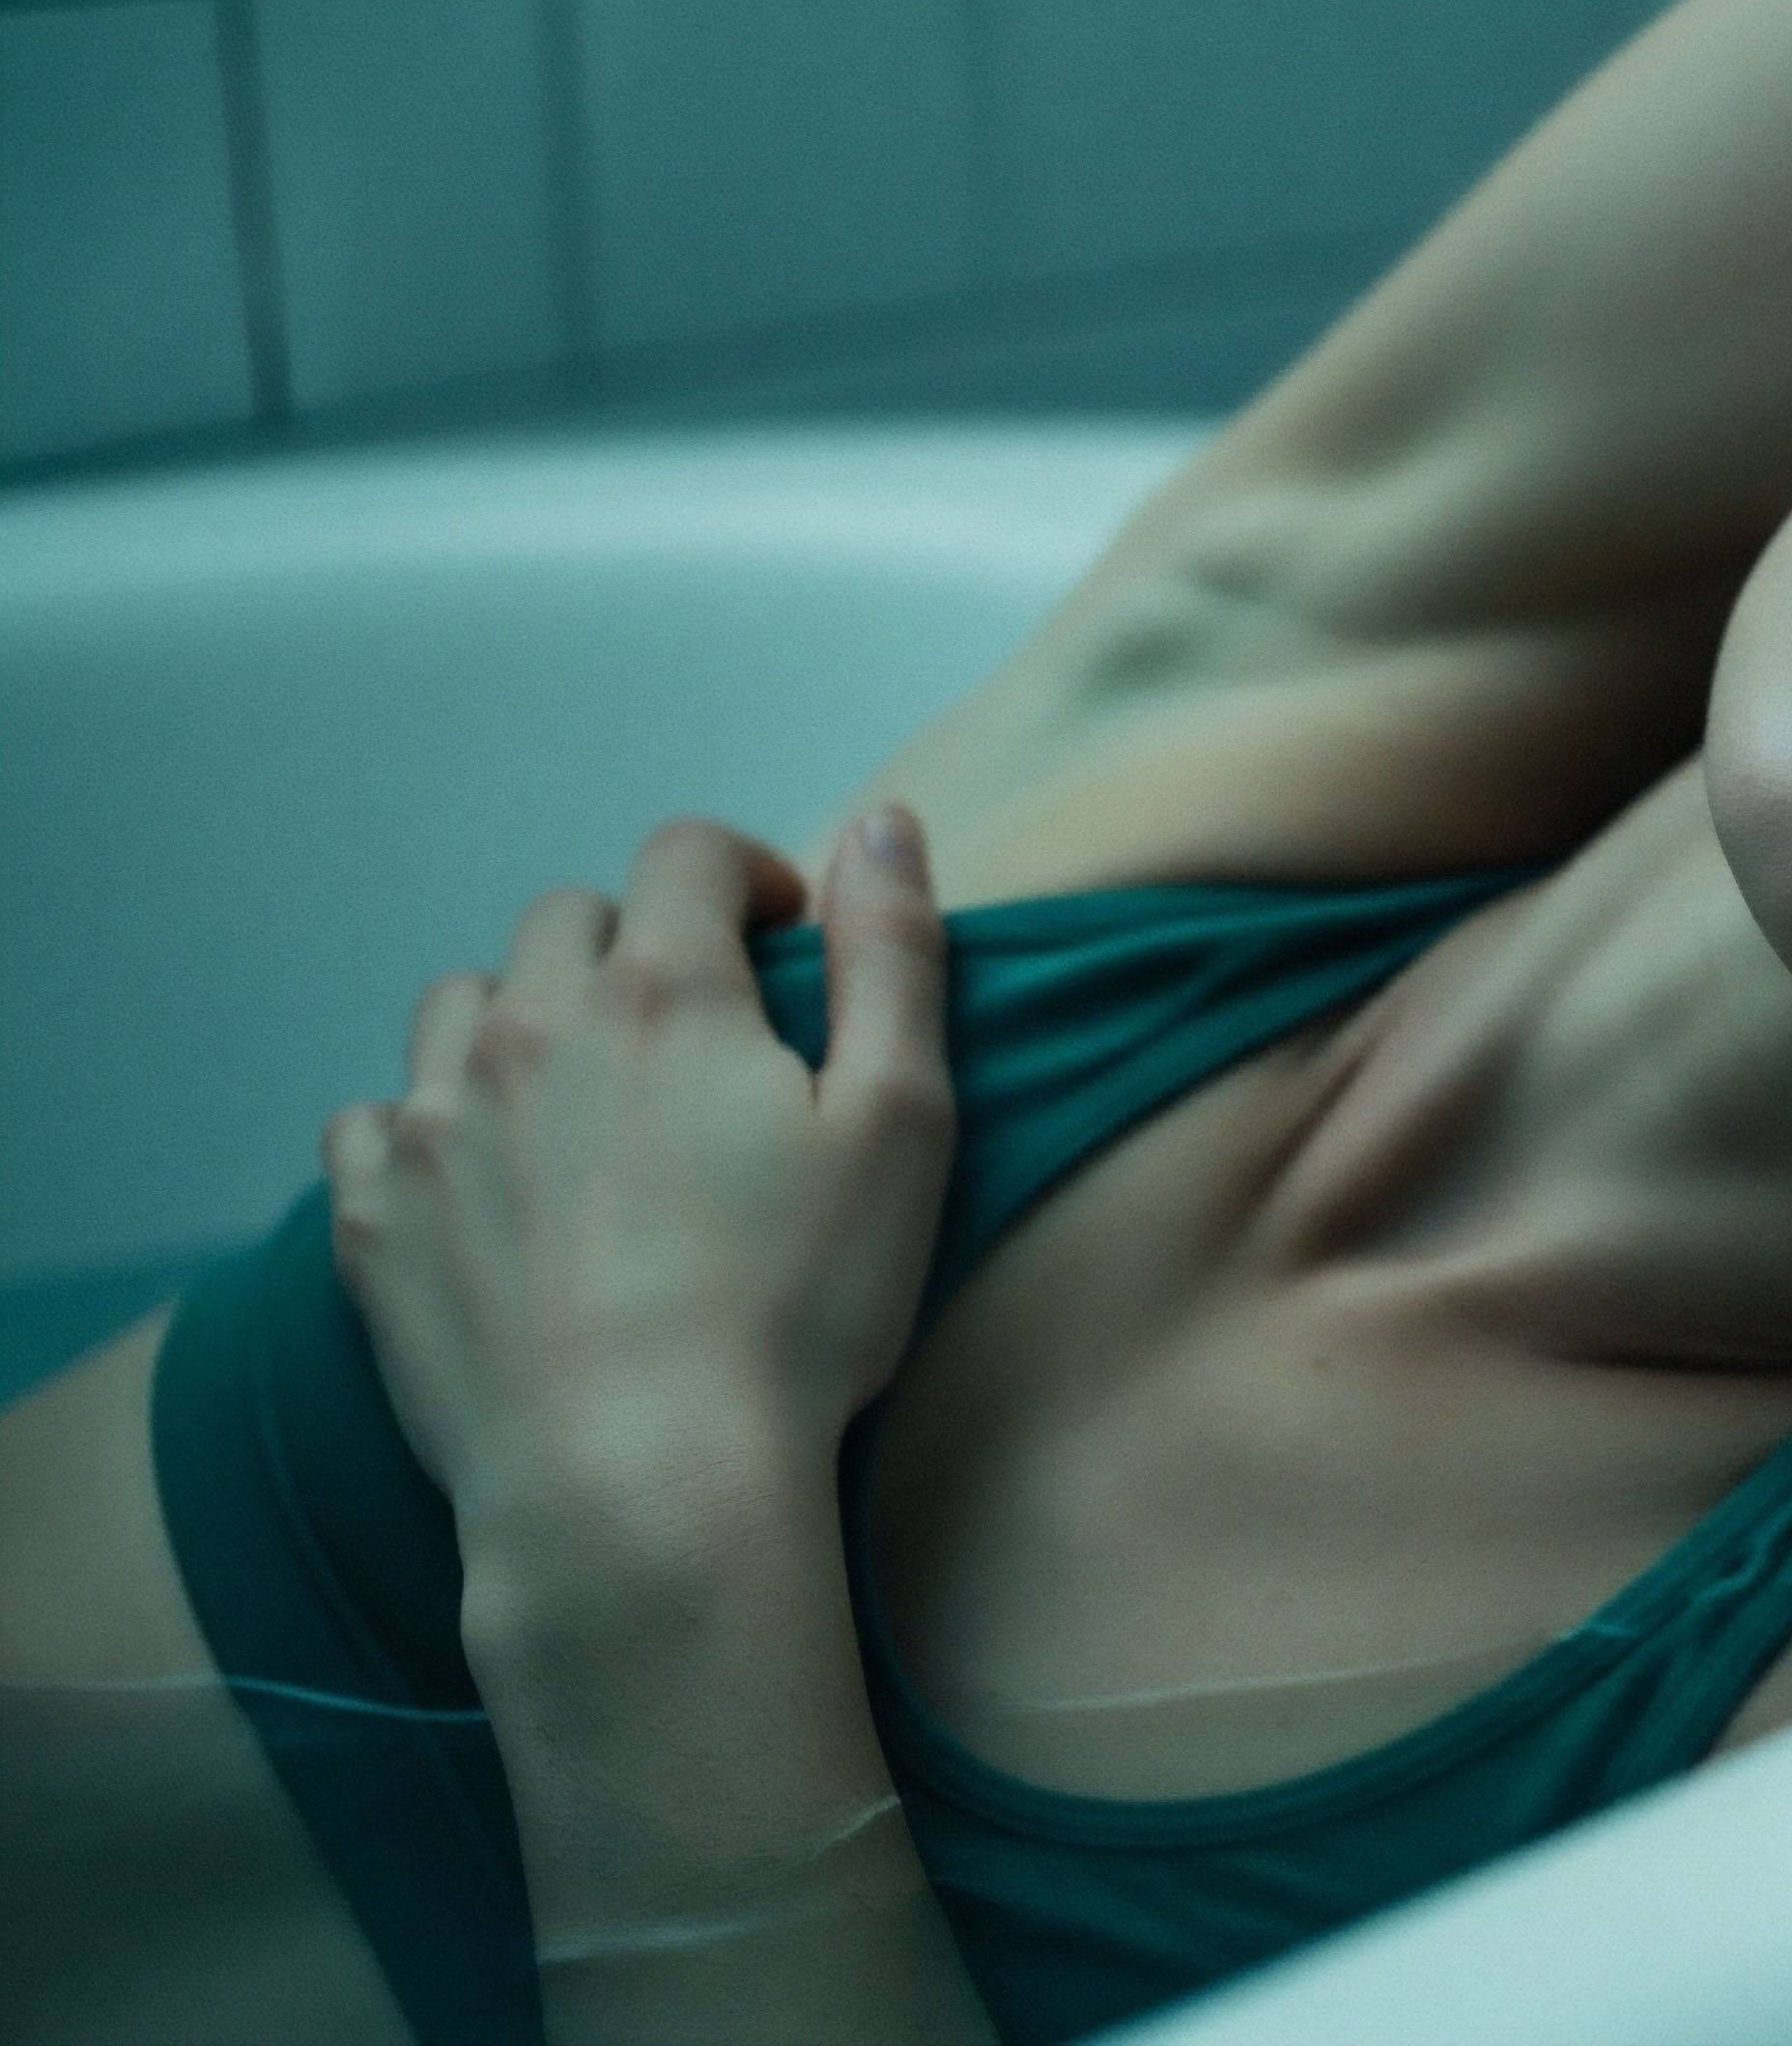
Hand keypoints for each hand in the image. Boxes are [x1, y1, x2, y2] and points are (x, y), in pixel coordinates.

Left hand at [323, 812, 953, 1546]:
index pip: (687, 855)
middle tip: (695, 1036)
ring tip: (583, 1102)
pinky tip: (487, 1181)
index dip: (747, 874)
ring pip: (462, 1004)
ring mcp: (432, 1122)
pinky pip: (371, 1117)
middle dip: (637, 946)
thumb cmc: (796, 1315)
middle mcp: (529, 1029)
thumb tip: (884, 822)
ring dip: (525, 1020)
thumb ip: (894, 958)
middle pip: (567, 920)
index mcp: (667, 995)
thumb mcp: (902, 1126)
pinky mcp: (369, 1219)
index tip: (783, 933)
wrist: (637, 1488)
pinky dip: (427, 1122)